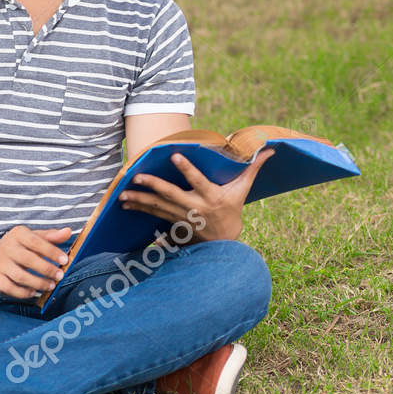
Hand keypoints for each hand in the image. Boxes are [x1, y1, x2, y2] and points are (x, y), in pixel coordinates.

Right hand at [0, 226, 71, 299]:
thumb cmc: (18, 246)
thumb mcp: (33, 236)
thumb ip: (51, 236)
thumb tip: (68, 232)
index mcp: (18, 234)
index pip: (36, 241)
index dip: (51, 251)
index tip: (65, 260)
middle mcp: (6, 247)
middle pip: (28, 260)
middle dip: (46, 269)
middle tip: (60, 276)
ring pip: (19, 276)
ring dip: (38, 283)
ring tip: (51, 286)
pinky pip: (9, 288)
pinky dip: (23, 292)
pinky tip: (34, 292)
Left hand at [118, 148, 273, 242]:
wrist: (224, 243)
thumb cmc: (232, 210)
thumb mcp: (243, 191)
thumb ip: (253, 169)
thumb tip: (270, 150)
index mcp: (211, 197)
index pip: (197, 181)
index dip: (187, 169)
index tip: (175, 156)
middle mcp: (195, 208)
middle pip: (171, 196)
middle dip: (154, 187)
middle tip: (138, 177)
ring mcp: (182, 218)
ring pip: (158, 208)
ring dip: (139, 201)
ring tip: (123, 195)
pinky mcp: (173, 225)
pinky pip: (154, 216)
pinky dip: (140, 210)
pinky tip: (126, 205)